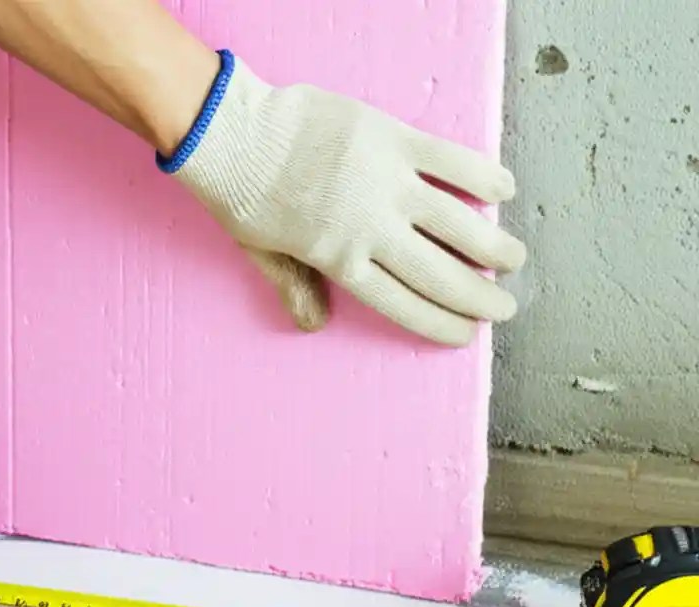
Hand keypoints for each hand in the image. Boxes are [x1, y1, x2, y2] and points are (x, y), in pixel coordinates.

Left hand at [162, 51, 525, 345]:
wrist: (233, 133)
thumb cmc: (242, 195)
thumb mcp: (262, 251)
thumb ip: (294, 285)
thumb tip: (313, 326)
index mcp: (340, 262)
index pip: (405, 305)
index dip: (442, 323)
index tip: (469, 333)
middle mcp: (371, 229)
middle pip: (441, 274)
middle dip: (480, 297)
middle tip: (504, 306)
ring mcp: (386, 182)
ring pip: (459, 223)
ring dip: (493, 246)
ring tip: (513, 260)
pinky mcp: (392, 138)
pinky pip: (451, 161)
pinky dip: (483, 175)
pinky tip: (504, 191)